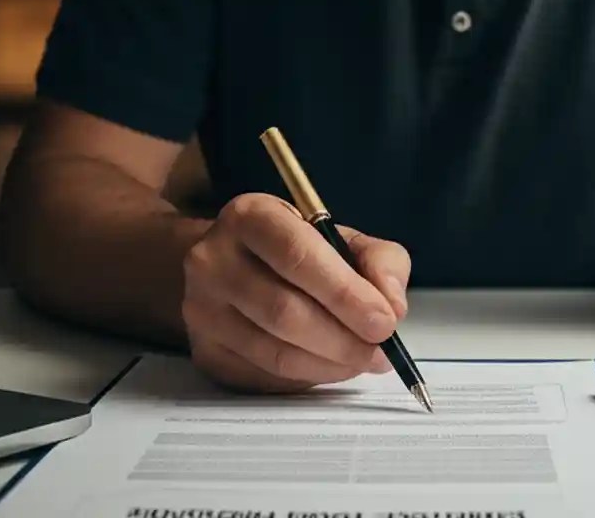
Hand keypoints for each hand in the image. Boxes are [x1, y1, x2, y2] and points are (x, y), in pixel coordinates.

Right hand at [182, 193, 409, 391]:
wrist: (232, 266)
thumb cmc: (297, 251)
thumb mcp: (341, 238)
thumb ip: (380, 261)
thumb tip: (392, 305)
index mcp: (250, 216)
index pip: (297, 256)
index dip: (346, 293)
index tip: (385, 321)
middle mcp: (213, 260)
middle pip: (284, 311)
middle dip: (343, 338)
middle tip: (380, 352)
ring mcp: (201, 309)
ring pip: (274, 351)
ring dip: (330, 364)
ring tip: (363, 360)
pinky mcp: (204, 351)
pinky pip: (264, 375)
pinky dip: (308, 377)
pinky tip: (330, 366)